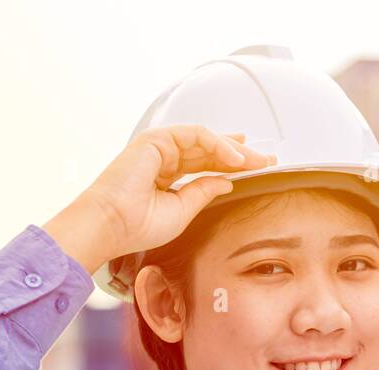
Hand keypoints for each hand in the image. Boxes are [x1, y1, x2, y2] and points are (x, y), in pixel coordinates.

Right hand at [44, 125, 275, 273]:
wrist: (111, 225)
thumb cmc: (137, 225)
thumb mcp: (183, 211)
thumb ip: (204, 192)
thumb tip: (227, 181)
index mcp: (167, 175)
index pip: (205, 164)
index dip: (231, 164)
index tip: (257, 169)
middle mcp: (163, 158)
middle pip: (209, 150)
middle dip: (239, 154)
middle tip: (267, 160)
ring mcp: (159, 147)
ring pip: (205, 140)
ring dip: (233, 149)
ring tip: (256, 160)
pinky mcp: (156, 139)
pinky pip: (195, 135)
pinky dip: (217, 144)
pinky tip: (236, 157)